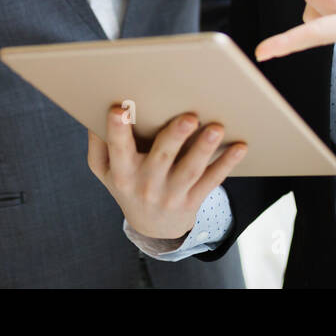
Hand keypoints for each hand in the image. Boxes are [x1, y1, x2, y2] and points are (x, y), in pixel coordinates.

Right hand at [87, 105, 246, 239]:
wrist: (152, 227)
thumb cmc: (126, 184)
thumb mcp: (104, 170)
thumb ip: (99, 143)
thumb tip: (95, 108)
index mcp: (121, 172)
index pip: (117, 148)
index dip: (117, 130)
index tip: (119, 109)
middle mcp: (146, 184)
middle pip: (161, 157)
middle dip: (175, 136)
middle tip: (189, 116)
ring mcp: (171, 194)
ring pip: (190, 170)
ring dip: (204, 149)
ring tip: (217, 128)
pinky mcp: (193, 200)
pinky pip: (212, 181)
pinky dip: (226, 164)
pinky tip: (239, 147)